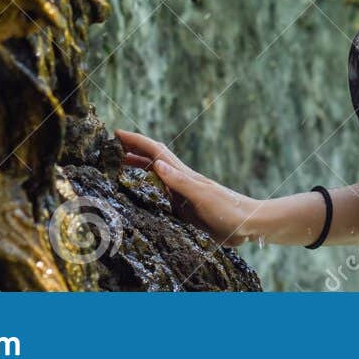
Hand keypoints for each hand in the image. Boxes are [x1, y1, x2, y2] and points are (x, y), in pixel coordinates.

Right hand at [114, 128, 257, 247]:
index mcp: (183, 175)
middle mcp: (181, 181)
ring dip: (137, 166)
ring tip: (118, 165)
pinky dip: (147, 187)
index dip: (136, 141)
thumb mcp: (203, 196)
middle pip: (153, 159)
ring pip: (155, 174)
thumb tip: (157, 164)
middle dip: (132, 150)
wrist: (248, 225)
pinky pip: (160, 192)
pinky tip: (140, 194)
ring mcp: (183, 194)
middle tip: (110, 147)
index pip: (156, 152)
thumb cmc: (229, 211)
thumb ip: (181, 182)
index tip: (116, 133)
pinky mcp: (185, 208)